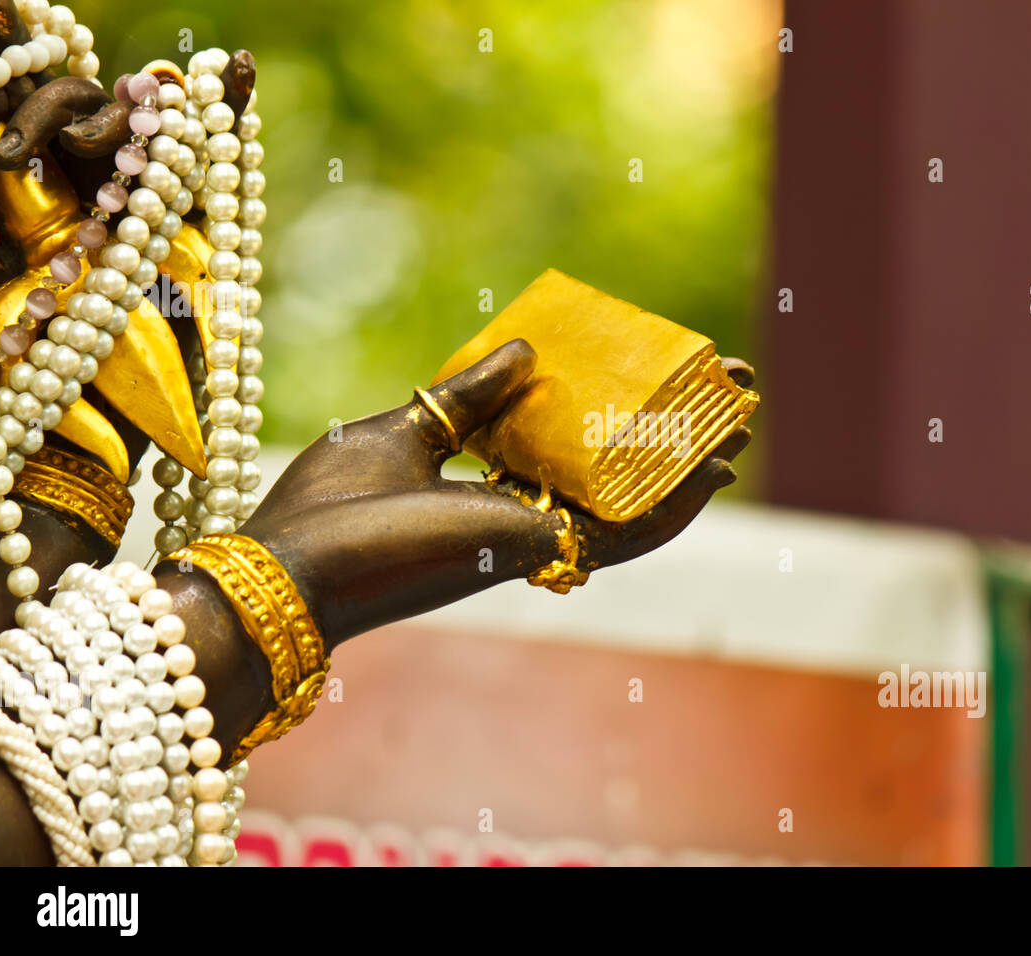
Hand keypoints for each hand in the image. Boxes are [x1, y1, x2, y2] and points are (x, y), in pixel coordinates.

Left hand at [240, 339, 752, 646]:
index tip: (658, 370)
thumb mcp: (407, 428)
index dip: (622, 412)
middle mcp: (523, 519)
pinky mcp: (541, 551)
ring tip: (737, 418)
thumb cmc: (331, 507)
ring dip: (692, 463)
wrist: (293, 567)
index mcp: (489, 489)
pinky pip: (625, 533)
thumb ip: (471, 398)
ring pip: (636, 504)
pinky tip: (712, 468)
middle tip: (722, 389)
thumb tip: (527, 349)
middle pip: (618, 472)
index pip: (575, 449)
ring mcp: (537, 541)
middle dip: (675, 431)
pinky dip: (675, 504)